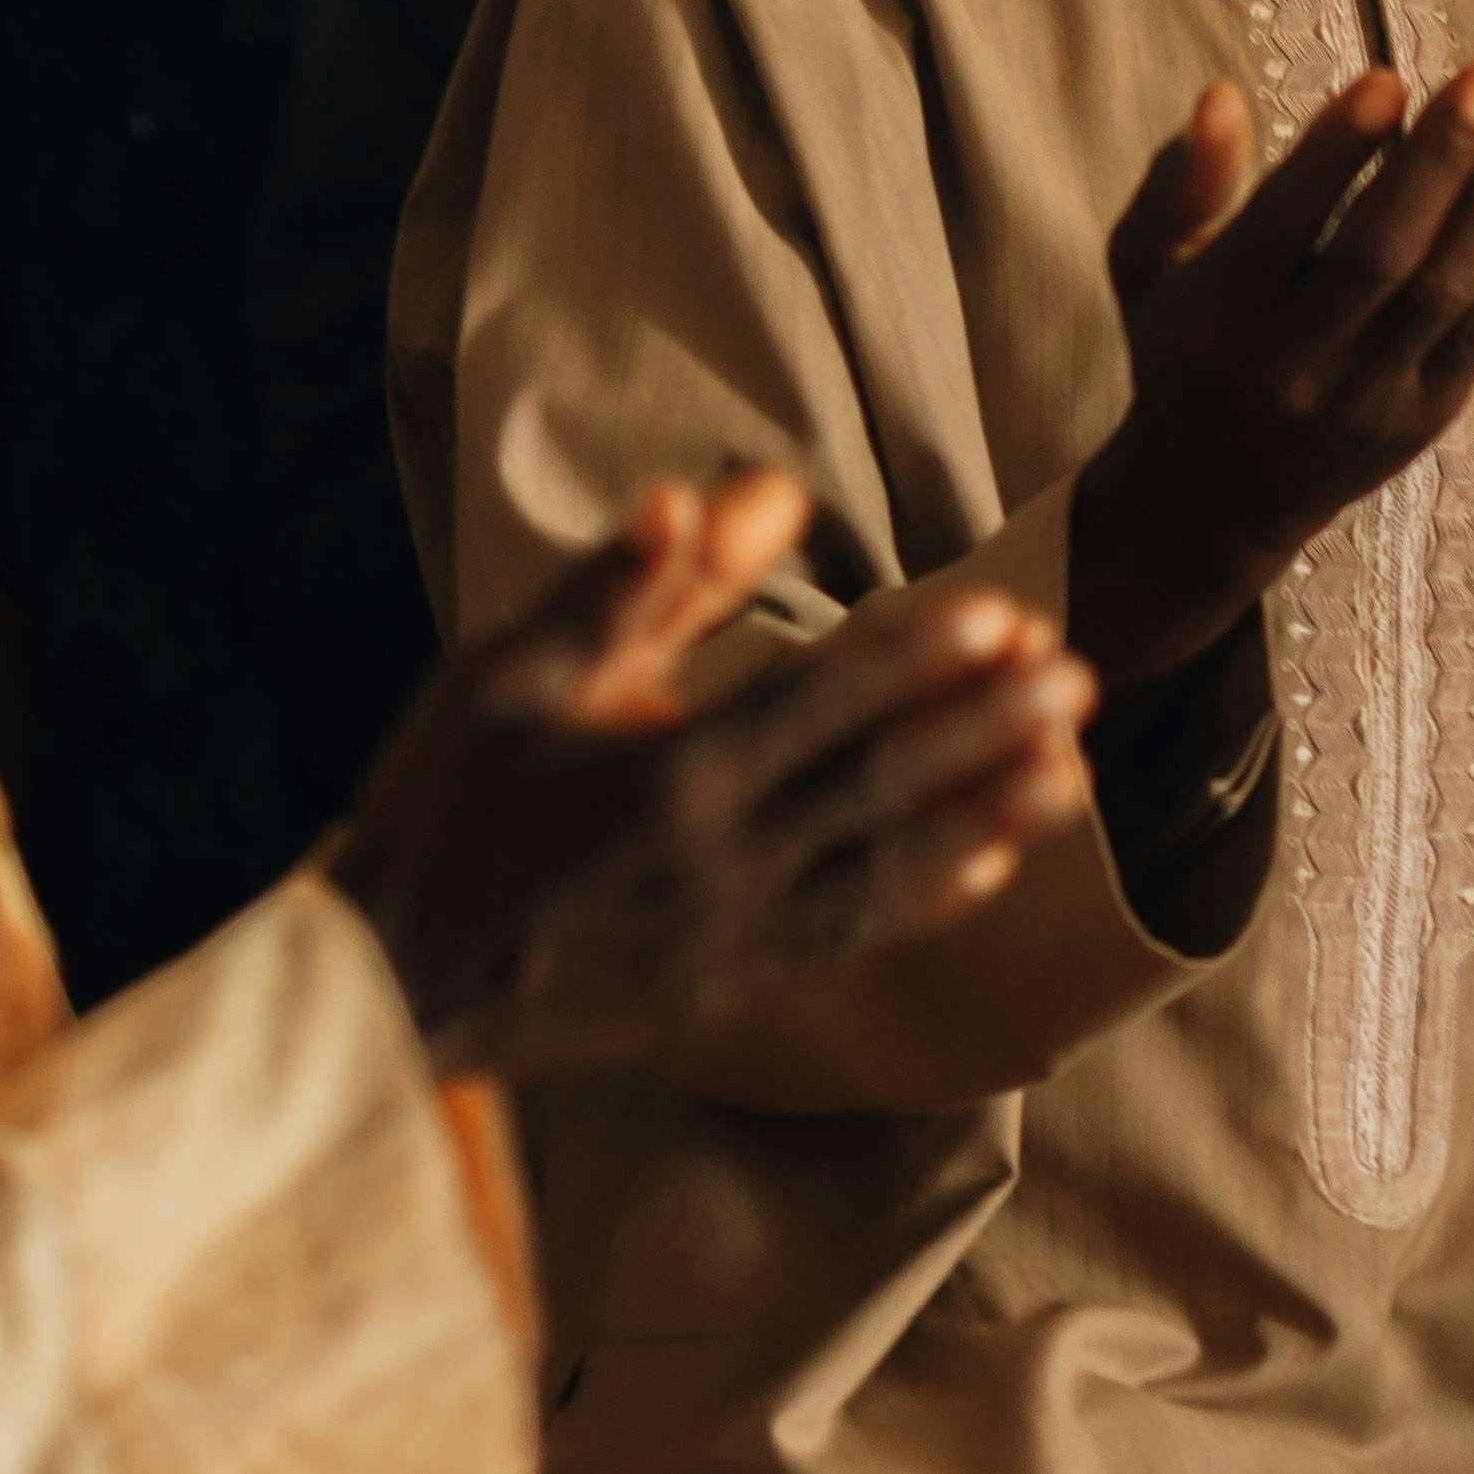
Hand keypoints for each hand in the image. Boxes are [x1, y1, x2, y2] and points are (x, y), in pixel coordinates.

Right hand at [333, 474, 1097, 1073]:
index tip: (1004, 616)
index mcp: (674, 772)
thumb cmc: (451, 805)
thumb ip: (629, 586)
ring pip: (894, 863)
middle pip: (885, 779)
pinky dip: (932, 895)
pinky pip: (857, 934)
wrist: (396, 980)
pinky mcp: (736, 983)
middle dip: (986, 726)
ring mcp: (739, 931)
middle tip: (1077, 678)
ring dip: (990, 810)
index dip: (921, 658)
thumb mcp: (516, 673)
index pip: (826, 701)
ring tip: (1074, 767)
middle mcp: (726, 856)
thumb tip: (712, 490)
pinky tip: (996, 861)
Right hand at [1069, 62, 1473, 693]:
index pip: (1282, 225)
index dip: (1335, 154)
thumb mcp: (1147, 267)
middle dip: (1442, 163)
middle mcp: (1292, 362)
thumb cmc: (1182, 351)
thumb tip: (1222, 97)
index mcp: (1217, 315)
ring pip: (1443, 291)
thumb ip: (1180, 184)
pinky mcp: (1424, 418)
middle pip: (1378, 255)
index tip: (1388, 81)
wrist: (1214, 502)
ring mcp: (1366, 397)